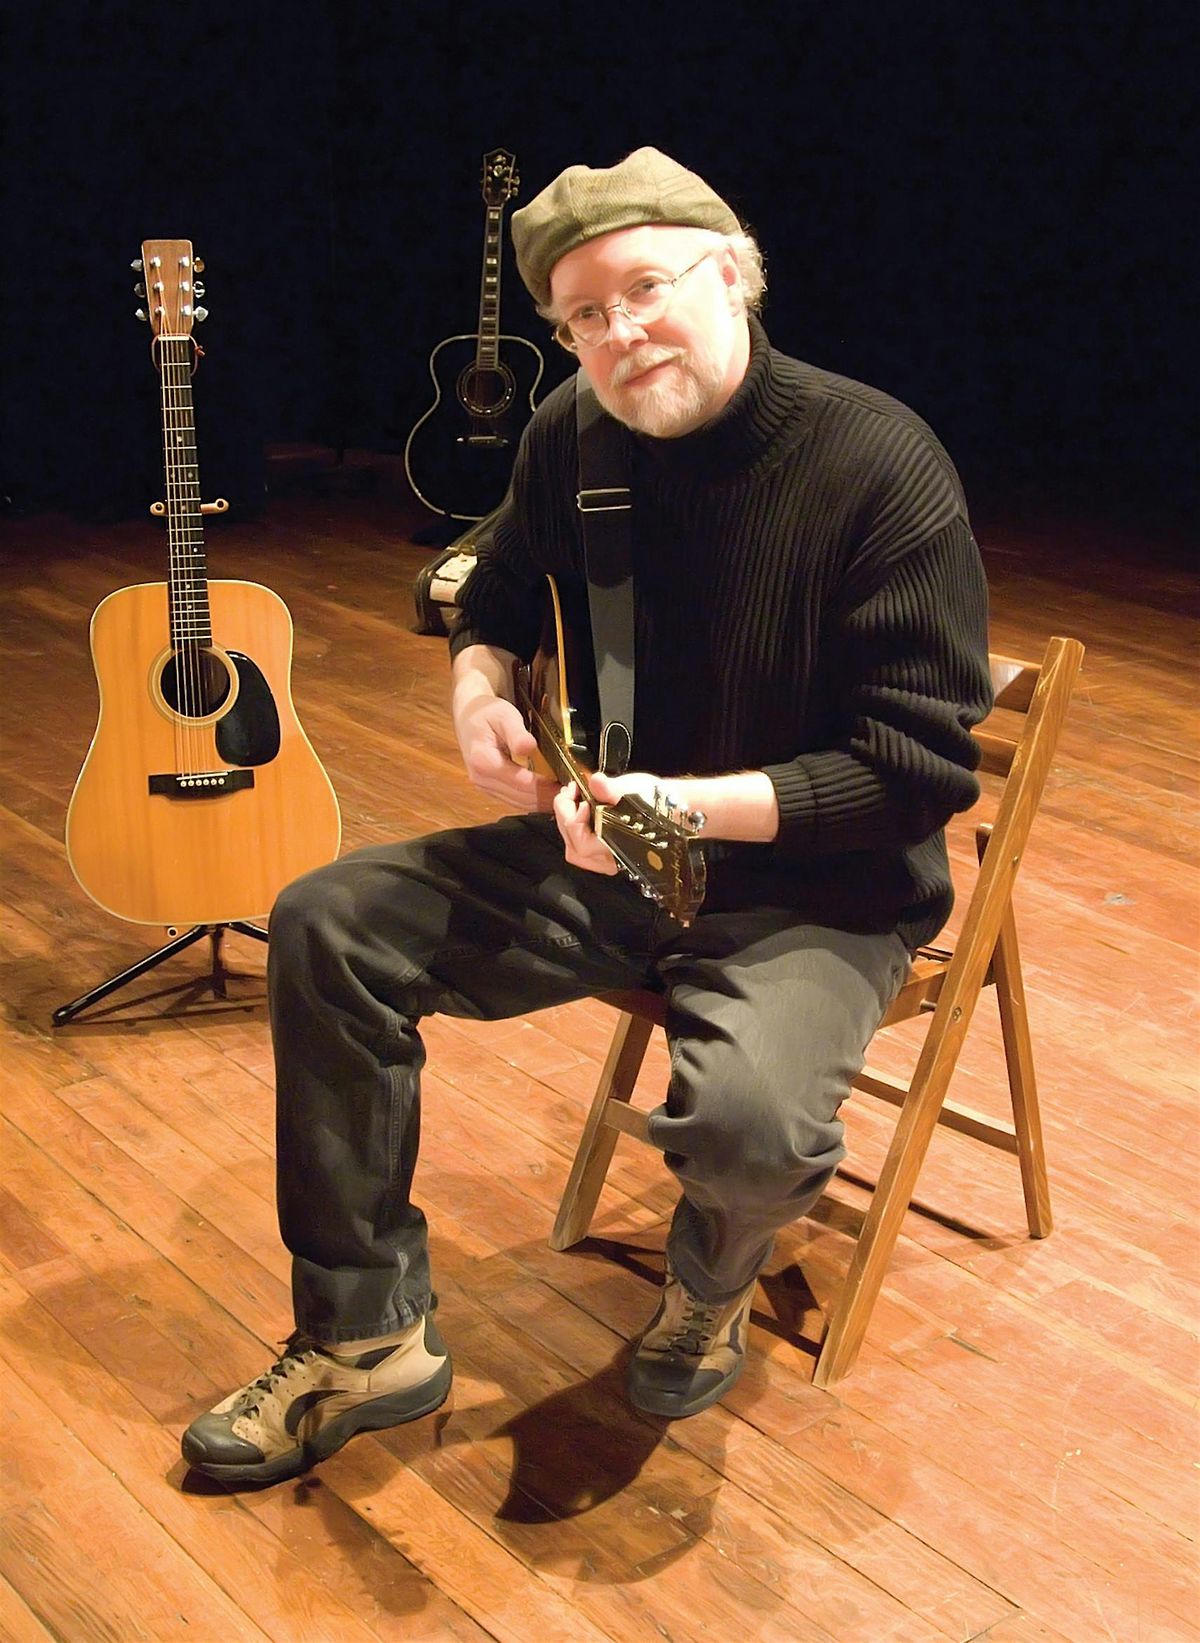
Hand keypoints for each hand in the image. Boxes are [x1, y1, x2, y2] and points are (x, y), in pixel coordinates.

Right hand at [455, 695, 558, 810]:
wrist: (468, 715)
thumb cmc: (488, 712)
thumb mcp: (504, 715)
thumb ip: (516, 733)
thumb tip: (529, 748)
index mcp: (484, 762)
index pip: (521, 783)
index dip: (546, 788)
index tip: (569, 786)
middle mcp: (481, 780)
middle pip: (521, 798)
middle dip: (548, 798)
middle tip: (574, 794)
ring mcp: (484, 787)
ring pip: (519, 804)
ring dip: (542, 803)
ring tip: (566, 796)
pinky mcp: (489, 788)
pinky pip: (514, 800)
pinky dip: (533, 800)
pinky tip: (550, 794)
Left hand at [553, 768, 669, 874]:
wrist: (671, 807)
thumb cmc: (654, 801)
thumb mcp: (633, 791)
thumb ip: (611, 790)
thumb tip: (596, 781)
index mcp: (617, 847)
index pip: (580, 840)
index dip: (572, 816)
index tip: (577, 792)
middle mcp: (609, 860)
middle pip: (573, 846)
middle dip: (565, 817)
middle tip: (570, 792)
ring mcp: (606, 860)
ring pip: (574, 849)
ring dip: (568, 823)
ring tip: (573, 799)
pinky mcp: (603, 853)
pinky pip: (580, 847)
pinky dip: (575, 828)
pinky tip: (579, 809)